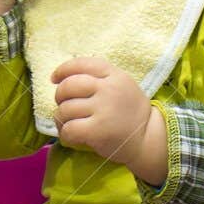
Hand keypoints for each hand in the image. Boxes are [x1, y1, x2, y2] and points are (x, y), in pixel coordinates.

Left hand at [51, 57, 167, 181]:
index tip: (54, 78)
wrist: (148, 139)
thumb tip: (66, 75)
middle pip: (69, 86)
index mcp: (115, 75)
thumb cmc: (131, 112)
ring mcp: (103, 110)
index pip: (82, 64)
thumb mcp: (123, 85)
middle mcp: (109, 89)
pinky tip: (72, 136)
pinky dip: (65, 134)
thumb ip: (101, 77)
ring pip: (65, 109)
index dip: (63, 70)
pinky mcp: (97, 131)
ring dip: (62, 118)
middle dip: (59, 95)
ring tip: (70, 123)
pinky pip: (68, 129)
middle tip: (63, 104)